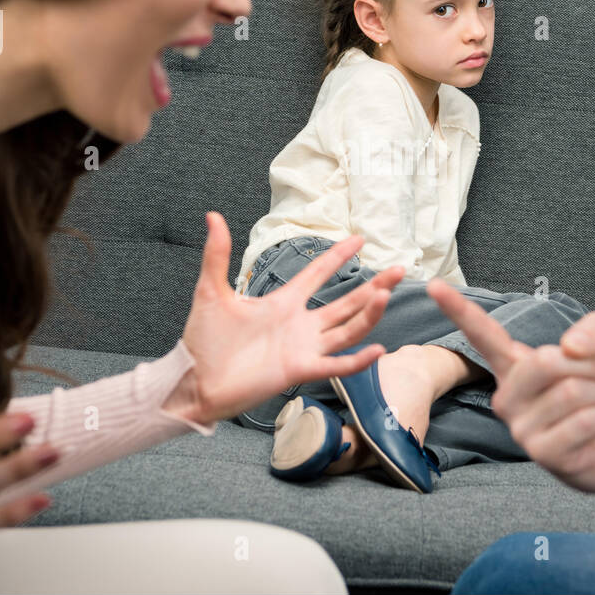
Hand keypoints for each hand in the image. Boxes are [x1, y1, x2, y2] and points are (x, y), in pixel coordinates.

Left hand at [170, 212, 404, 424]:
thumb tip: (212, 216)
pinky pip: (336, 366)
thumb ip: (216, 254)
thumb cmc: (204, 340)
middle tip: (399, 269)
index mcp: (283, 303)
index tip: (360, 238)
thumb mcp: (210, 291)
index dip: (338, 255)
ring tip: (387, 294)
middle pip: (346, 302)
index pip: (319, 273)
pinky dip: (358, 360)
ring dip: (369, 313)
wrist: (194, 379)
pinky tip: (377, 348)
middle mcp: (299, 324)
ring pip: (348, 328)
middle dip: (374, 286)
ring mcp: (303, 348)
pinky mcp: (299, 370)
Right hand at [425, 279, 594, 495]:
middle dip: (594, 365)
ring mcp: (519, 427)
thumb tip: (569, 348)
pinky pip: (580, 421)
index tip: (433, 285)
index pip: (482, 334)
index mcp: (513, 365)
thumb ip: (591, 330)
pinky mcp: (540, 453)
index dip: (458, 309)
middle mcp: (507, 395)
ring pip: (569, 392)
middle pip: (546, 361)